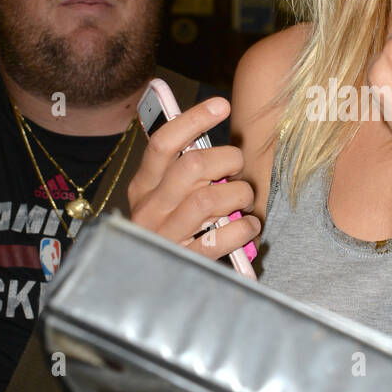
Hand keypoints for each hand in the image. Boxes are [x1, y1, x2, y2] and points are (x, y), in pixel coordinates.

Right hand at [127, 96, 260, 259]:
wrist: (144, 286)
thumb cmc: (170, 228)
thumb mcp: (167, 197)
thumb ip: (186, 171)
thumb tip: (220, 138)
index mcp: (144, 186)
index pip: (163, 142)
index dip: (193, 119)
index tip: (221, 105)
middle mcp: (150, 208)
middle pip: (190, 166)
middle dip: (226, 160)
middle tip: (238, 168)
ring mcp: (165, 236)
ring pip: (207, 200)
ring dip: (238, 195)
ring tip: (245, 200)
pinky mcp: (185, 261)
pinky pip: (219, 239)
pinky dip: (242, 229)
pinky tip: (248, 226)